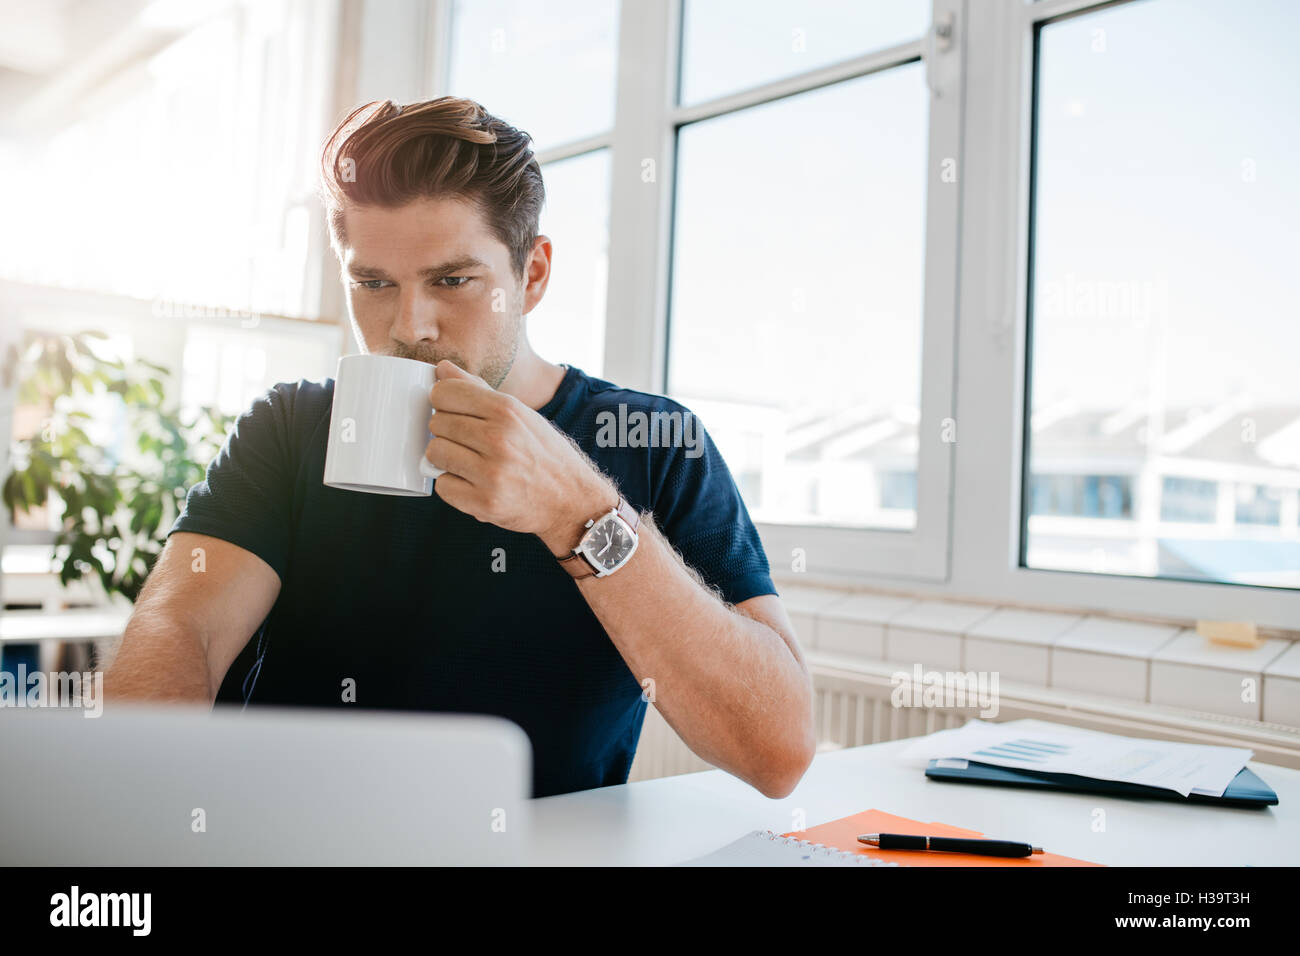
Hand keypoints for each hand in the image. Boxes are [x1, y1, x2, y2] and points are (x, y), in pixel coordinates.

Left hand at [424, 360, 615, 549]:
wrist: (572, 499)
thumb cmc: (544, 453)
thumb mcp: (520, 414)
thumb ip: (477, 389)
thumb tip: (442, 368)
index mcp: (507, 410)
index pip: (444, 393)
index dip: (444, 403)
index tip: (455, 413)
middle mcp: (498, 439)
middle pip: (437, 424)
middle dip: (447, 433)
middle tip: (468, 443)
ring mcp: (491, 473)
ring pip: (434, 454)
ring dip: (446, 459)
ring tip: (469, 463)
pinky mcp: (484, 503)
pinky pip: (443, 486)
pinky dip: (454, 486)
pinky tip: (473, 483)